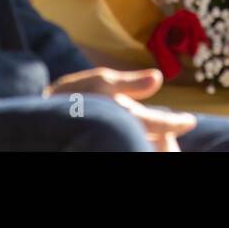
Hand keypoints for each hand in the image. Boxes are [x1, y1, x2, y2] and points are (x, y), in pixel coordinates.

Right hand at [45, 67, 195, 150]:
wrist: (39, 124)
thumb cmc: (70, 98)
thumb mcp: (99, 82)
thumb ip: (130, 83)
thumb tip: (159, 78)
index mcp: (124, 115)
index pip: (161, 123)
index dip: (178, 122)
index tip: (189, 121)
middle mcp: (122, 133)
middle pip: (158, 142)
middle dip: (167, 138)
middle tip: (174, 130)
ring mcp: (112, 146)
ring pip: (145, 147)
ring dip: (153, 143)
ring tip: (158, 138)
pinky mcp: (105, 150)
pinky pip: (127, 148)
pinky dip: (137, 144)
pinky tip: (134, 139)